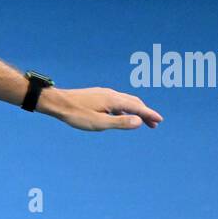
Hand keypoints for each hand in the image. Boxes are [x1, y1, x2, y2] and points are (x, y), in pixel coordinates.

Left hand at [39, 86, 162, 130]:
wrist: (58, 102)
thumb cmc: (76, 114)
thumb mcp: (99, 123)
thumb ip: (119, 123)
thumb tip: (139, 122)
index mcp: (114, 100)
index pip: (137, 107)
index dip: (149, 114)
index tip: (160, 120)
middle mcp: (112, 94)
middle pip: (134, 102)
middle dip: (145, 113)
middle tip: (154, 124)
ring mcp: (104, 94)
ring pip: (125, 101)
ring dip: (135, 111)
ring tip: (140, 121)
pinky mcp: (98, 96)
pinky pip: (117, 102)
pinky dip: (125, 109)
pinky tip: (121, 115)